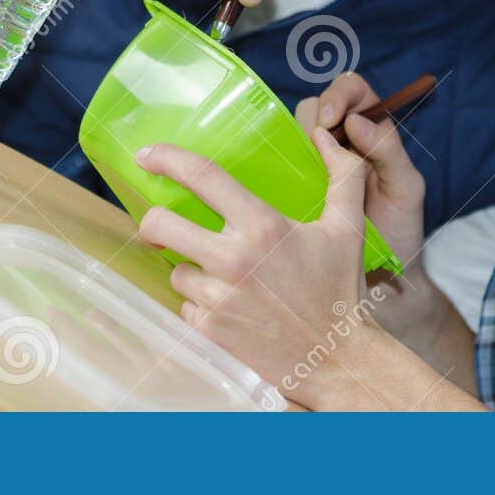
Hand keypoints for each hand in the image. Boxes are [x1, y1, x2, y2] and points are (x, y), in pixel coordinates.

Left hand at [134, 134, 385, 407]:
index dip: (168, 158)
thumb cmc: (340, 288)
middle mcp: (232, 259)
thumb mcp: (348, 226)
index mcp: (262, 226)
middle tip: (162, 223)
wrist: (335, 358)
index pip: (202, 177)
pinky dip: (201, 303)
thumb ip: (343, 174)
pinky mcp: (209, 330)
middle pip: (160, 225)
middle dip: (152, 220)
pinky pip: (186, 306)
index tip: (146, 154)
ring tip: (228, 277)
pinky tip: (232, 306)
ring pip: (175, 270)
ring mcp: (216, 298)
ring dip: (191, 269)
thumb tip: (324, 136)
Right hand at [294, 73, 425, 264]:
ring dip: (293, 142)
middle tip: (316, 147)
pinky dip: (275, 164)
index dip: (339, 95)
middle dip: (313, 118)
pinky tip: (280, 181)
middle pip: (316, 105)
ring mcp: (315, 163)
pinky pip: (278, 163)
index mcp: (372, 130)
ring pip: (293, 131)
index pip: (352, 90)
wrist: (383, 279)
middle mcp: (342, 141)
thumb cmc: (400, 230)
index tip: (333, 121)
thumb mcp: (405, 189)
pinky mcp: (294, 186)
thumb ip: (389, 152)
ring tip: (302, 170)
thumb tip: (355, 122)